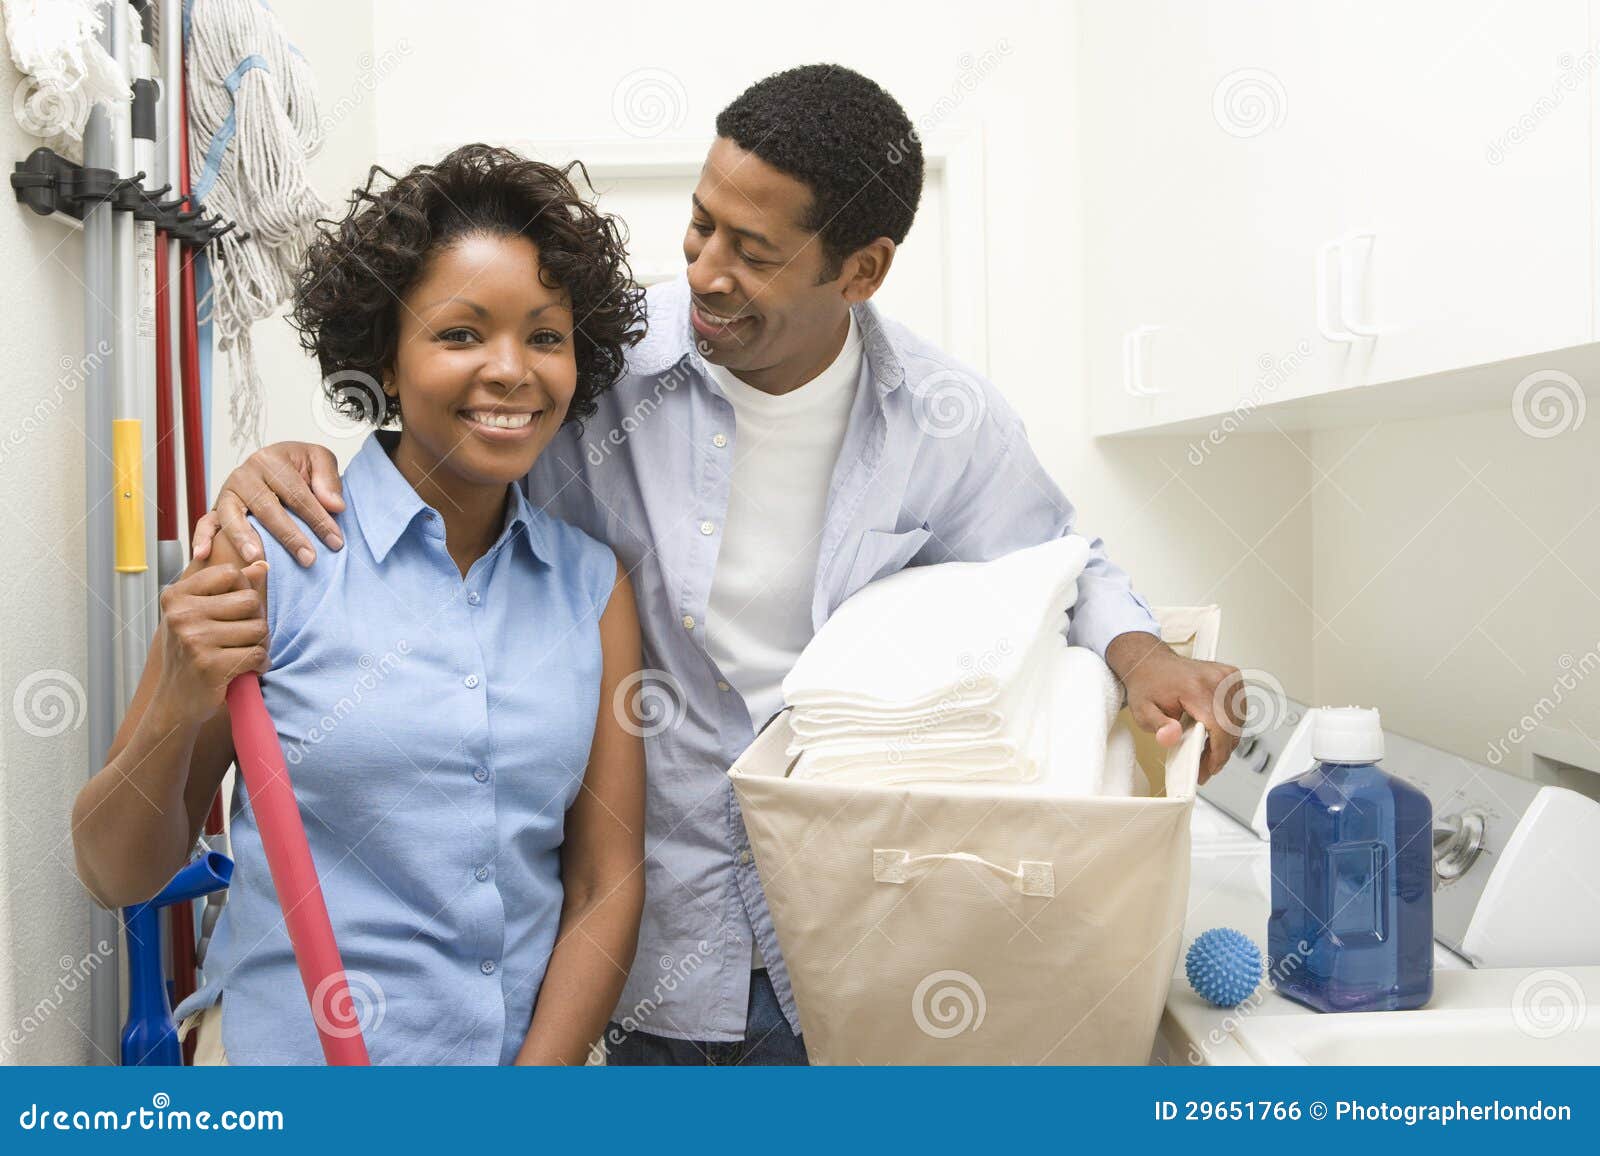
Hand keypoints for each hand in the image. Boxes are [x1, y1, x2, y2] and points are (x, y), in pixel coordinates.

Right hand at [155, 560, 270, 727]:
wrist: (176, 701)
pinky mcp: (210, 665)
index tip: (234, 611)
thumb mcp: (203, 615)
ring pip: (258, 628)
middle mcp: (181, 614)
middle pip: (250, 601)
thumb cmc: (193, 653)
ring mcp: (194, 639)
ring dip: (259, 644)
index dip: (244, 591)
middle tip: (244, 637)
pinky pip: (258, 654)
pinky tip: (246, 670)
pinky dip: (260, 664)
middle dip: (256, 620)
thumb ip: (231, 589)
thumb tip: (261, 566)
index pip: (231, 573)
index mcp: (176, 596)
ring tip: (242, 653)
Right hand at [192, 442, 344, 567]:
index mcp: (271, 459)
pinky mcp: (217, 507)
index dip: (318, 519)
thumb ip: (328, 479)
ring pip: (233, 516)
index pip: (298, 493)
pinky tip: (202, 555)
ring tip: (256, 557)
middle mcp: (245, 474)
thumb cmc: (297, 467)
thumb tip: (334, 505)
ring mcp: (228, 491)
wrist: (275, 466)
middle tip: (308, 558)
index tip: (336, 542)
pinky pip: (205, 522)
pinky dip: (202, 538)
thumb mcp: (318, 460)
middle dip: (290, 536)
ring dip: (243, 537)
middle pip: (268, 507)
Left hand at [1105, 631, 1244, 783]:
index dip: (1218, 754)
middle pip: (1231, 727)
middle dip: (1220, 752)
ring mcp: (1226, 676)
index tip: (1210, 769)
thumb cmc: (1148, 685)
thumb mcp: (1143, 711)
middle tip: (1205, 766)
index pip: (1219, 727)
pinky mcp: (1232, 676)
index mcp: (1195, 687)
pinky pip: (1239, 710)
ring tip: (1208, 752)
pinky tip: (1216, 734)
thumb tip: (1171, 736)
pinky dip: (1230, 725)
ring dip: (1226, 740)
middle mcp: (1215, 679)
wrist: (1151, 662)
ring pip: (1238, 721)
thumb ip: (1158, 726)